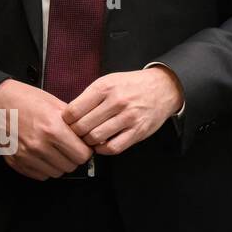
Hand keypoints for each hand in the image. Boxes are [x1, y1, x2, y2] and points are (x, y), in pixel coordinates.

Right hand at [0, 79, 92, 179]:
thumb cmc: (28, 100)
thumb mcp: (56, 104)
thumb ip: (75, 123)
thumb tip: (91, 136)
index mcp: (52, 129)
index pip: (82, 155)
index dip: (86, 150)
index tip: (83, 146)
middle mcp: (38, 145)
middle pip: (70, 166)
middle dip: (73, 157)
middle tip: (70, 148)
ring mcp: (25, 156)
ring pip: (56, 173)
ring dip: (59, 164)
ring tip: (56, 151)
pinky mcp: (14, 162)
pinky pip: (39, 175)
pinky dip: (45, 168)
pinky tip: (44, 155)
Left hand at [63, 66, 183, 155]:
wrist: (164, 87)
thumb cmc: (132, 85)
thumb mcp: (108, 81)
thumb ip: (89, 97)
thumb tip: (68, 117)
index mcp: (105, 87)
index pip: (73, 111)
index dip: (66, 121)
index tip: (69, 123)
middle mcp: (117, 101)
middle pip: (82, 127)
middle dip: (76, 133)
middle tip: (78, 133)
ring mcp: (129, 117)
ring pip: (95, 138)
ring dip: (89, 142)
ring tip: (90, 137)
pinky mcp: (138, 131)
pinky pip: (113, 148)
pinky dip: (103, 149)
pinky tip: (103, 143)